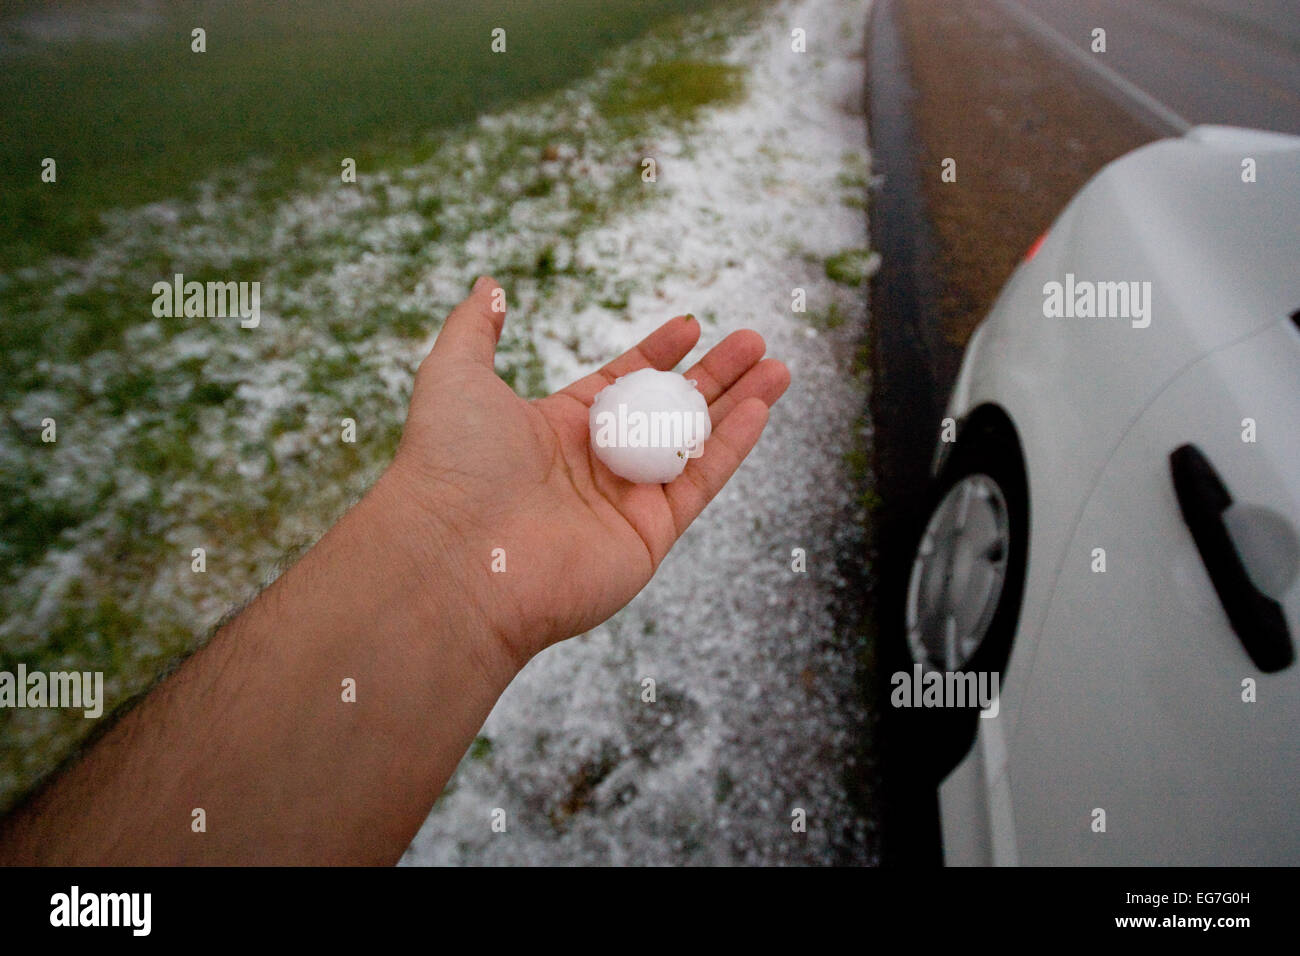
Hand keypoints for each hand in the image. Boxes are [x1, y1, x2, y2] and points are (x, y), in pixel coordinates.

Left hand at [385, 276, 789, 671]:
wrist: (457, 554)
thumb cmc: (451, 462)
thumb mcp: (455, 373)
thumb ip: (476, 326)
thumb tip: (486, 283)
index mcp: (556, 429)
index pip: (621, 383)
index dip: (658, 353)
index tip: (691, 324)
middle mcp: (595, 465)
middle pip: (668, 408)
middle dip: (714, 374)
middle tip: (754, 341)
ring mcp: (624, 502)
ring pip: (695, 442)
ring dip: (739, 404)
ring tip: (778, 366)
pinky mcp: (648, 536)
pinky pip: (700, 481)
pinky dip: (733, 444)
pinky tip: (761, 407)